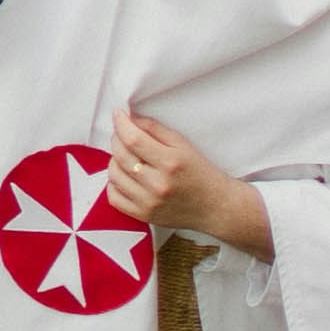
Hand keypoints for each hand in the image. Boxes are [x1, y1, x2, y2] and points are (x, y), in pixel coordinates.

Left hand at [107, 106, 265, 258]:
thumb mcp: (184, 145)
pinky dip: (114, 184)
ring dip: (114, 160)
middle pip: (121, 156)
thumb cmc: (201, 174)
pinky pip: (114, 198)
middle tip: (122, 133)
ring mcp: (149, 202)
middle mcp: (158, 184)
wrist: (216, 206)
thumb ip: (156, 129)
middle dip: (116, 138)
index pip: (133, 139)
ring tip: (125, 155)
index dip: (121, 123)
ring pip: (114, 175)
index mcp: (170, 162)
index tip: (118, 114)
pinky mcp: (144, 215)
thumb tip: (131, 119)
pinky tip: (124, 176)